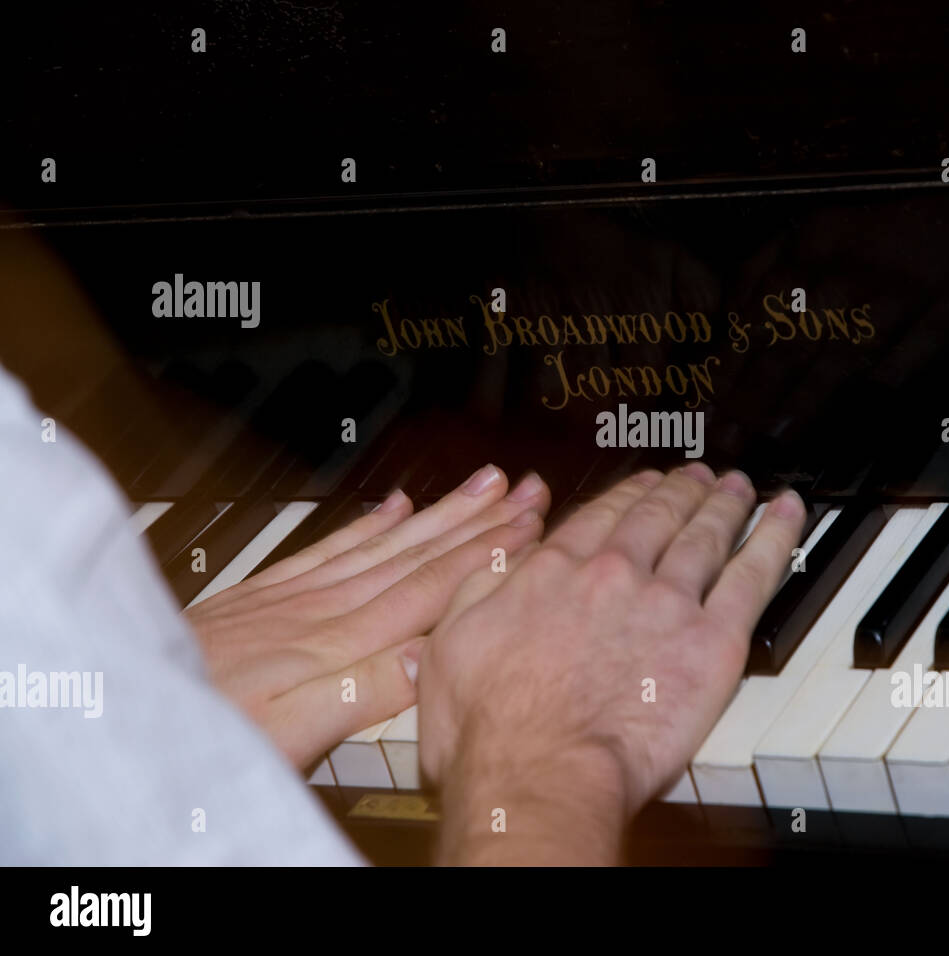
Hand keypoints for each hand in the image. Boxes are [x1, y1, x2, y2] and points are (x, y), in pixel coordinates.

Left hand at [185, 464, 549, 769]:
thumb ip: (359, 693)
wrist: (124, 708)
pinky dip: (368, 525)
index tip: (529, 524)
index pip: (428, 588)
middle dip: (475, 518)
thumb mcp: (289, 735)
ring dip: (437, 512)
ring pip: (382, 544)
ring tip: (479, 483)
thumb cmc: (208, 735)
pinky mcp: (263, 599)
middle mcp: (320, 611)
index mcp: (336, 645)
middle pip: (415, 554)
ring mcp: (292, 599)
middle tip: (522, 485)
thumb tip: (429, 654)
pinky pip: (328, 550)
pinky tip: (393, 506)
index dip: (484, 553)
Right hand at [417, 463, 804, 863]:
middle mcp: (614, 574)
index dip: (629, 493)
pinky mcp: (712, 642)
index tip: (645, 483)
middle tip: (698, 476)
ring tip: (737, 486)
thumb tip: (505, 550)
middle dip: (681, 490)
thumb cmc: (490, 730)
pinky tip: (785, 514)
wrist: (540, 773)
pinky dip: (774, 537)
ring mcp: (667, 602)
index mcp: (554, 570)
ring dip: (725, 503)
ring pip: (706, 535)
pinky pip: (753, 576)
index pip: (602, 515)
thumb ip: (480, 584)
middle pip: (658, 517)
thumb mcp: (449, 641)